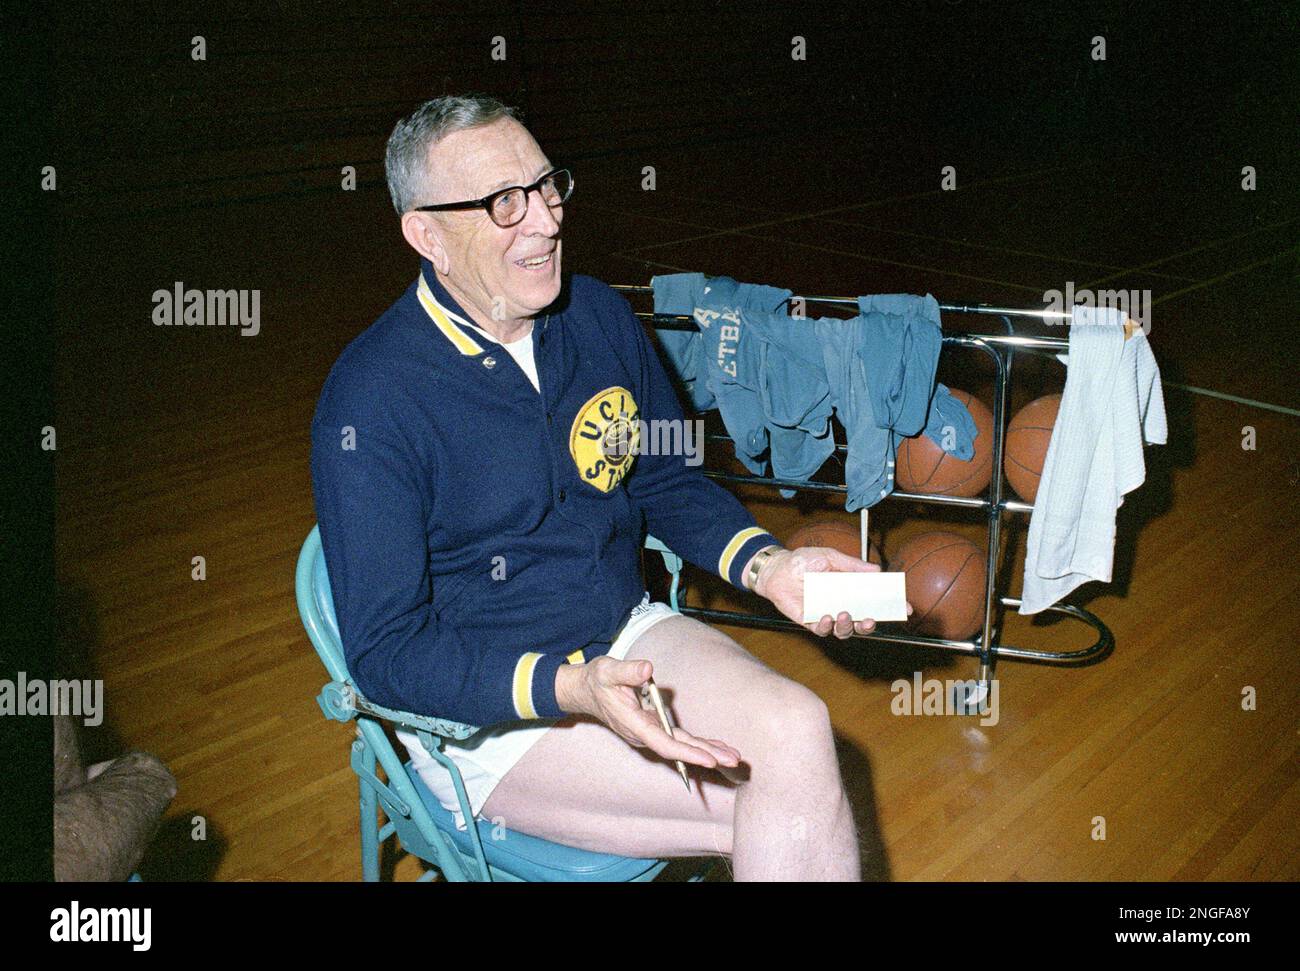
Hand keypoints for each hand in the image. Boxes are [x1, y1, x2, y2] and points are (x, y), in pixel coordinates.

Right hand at [555, 658, 740, 769]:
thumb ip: (628, 671)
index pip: (665, 744)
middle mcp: (644, 734)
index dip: (688, 753)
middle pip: (679, 750)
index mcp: (634, 725)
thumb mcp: (608, 670)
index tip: (710, 759)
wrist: (587, 691)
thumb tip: (647, 669)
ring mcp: (650, 733)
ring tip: (733, 758)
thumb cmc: (598, 680)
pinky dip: (699, 745)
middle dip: (707, 756)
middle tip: (734, 761)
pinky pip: (680, 740)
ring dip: (707, 752)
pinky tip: (716, 749)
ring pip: (682, 747)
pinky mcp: (655, 728)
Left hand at [754, 546, 912, 638]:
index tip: (905, 608)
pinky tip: (826, 616)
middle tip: (871, 619)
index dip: (890, 606)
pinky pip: (822, 630)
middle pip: (862, 622)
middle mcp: (840, 605)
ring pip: (844, 630)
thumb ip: (852, 565)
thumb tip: (877, 569)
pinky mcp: (810, 621)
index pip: (874, 601)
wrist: (776, 568)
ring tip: (845, 614)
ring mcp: (826, 614)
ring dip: (849, 626)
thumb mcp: (830, 557)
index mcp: (849, 590)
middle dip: (870, 624)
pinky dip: (826, 625)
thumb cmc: (803, 560)